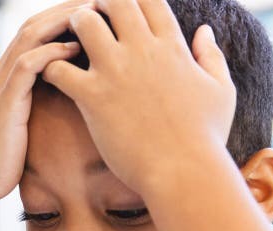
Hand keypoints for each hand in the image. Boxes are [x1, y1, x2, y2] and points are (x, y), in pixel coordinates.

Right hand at [0, 0, 87, 205]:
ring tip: (94, 14)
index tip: (97, 10)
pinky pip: (26, 66)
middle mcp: (2, 72)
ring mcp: (0, 85)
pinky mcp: (4, 103)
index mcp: (8, 74)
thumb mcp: (25, 119)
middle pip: (35, 22)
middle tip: (101, 0)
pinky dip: (51, 52)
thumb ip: (40, 99)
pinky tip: (75, 48)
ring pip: (31, 36)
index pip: (37, 28)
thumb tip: (70, 91)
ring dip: (64, 20)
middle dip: (69, 9)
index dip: (66, 14)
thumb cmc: (4, 156)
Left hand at [42, 0, 236, 195]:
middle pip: (115, 1)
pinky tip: (55, 78)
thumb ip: (212, 56)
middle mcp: (143, 50)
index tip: (120, 13)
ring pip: (84, 24)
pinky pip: (59, 68)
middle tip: (90, 22)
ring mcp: (116, 71)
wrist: (184, 171)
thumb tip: (205, 30)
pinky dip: (51, 68)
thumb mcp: (221, 90)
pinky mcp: (93, 97)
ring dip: (73, 28)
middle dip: (99, 5)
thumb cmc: (206, 137)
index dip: (132, 0)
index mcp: (172, 45)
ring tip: (68, 44)